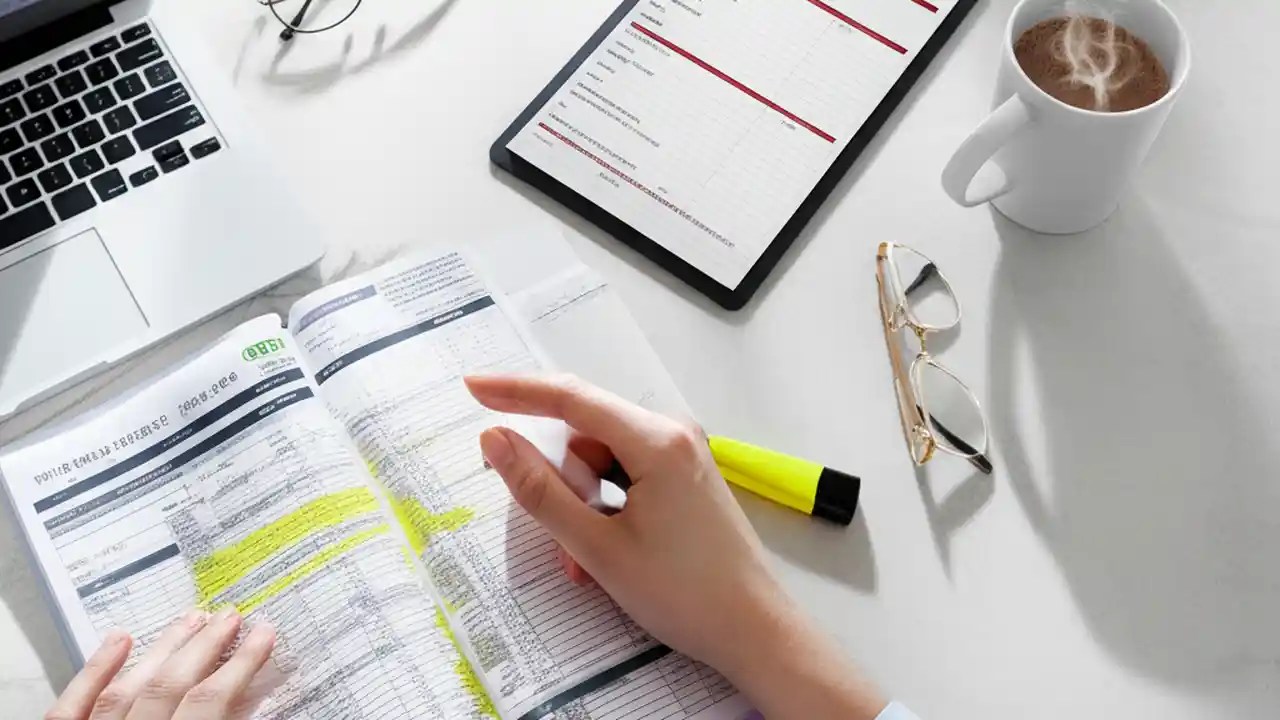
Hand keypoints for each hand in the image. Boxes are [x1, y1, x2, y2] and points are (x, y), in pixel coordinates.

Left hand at [45, 609, 275, 719]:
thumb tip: (255, 700)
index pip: (211, 702)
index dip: (242, 665)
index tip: (265, 634)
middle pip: (170, 686)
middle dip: (206, 646)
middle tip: (232, 615)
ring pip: (127, 688)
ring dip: (163, 648)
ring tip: (192, 617)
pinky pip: (73, 705)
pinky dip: (95, 669)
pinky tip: (120, 637)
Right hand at [466, 374, 885, 718]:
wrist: (755, 631)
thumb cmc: (684, 593)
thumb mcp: (597, 546)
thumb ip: (540, 490)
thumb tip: (496, 440)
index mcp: (657, 441)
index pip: (571, 398)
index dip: (516, 391)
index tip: (472, 388)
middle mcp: (674, 435)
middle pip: (585, 437)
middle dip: (563, 487)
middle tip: (566, 547)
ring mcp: (683, 456)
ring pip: (601, 462)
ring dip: (583, 507)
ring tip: (591, 563)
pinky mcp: (685, 478)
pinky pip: (626, 477)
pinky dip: (606, 510)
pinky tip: (611, 552)